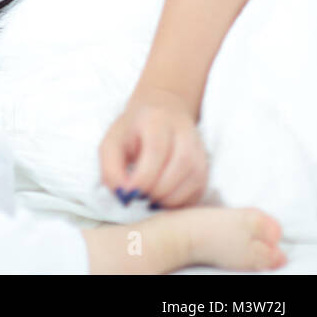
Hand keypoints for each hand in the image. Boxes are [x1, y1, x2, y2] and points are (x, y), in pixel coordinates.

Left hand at [100, 87, 207, 208]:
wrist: (159, 114)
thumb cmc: (131, 132)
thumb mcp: (111, 144)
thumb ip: (111, 169)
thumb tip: (123, 195)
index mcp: (156, 120)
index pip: (157, 149)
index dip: (144, 177)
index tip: (130, 192)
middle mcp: (183, 132)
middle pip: (182, 163)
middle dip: (159, 189)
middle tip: (140, 197)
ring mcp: (199, 148)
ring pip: (195, 177)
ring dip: (171, 197)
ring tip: (151, 200)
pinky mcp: (205, 165)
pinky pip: (200, 188)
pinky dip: (182, 201)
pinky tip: (164, 200)